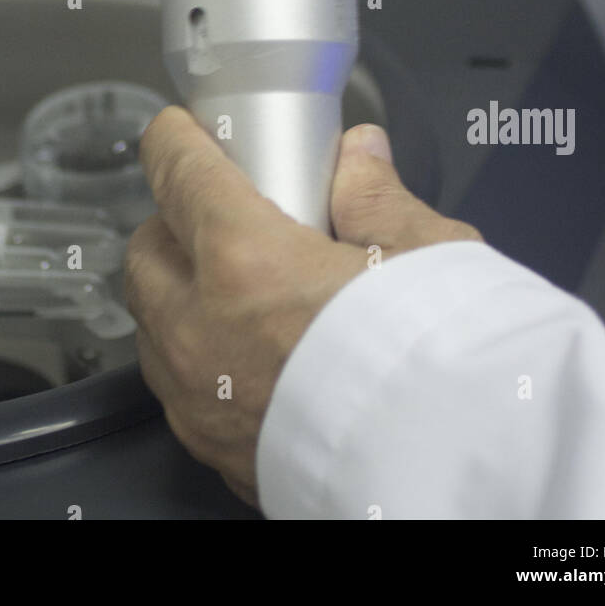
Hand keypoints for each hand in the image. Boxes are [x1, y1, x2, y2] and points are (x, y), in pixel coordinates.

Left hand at [124, 106, 481, 506]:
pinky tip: (254, 354)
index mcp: (246, 263)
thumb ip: (377, 195)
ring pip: (151, 325)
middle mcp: (203, 333)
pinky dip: (199, 359)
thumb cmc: (440, 368)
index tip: (181, 130)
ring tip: (242, 287)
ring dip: (179, 294)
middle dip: (174, 222)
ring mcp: (200, 401)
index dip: (175, 139)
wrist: (457, 474)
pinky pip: (178, 391)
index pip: (177, 173)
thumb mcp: (426, 251)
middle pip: (146, 251)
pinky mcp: (214, 451)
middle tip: (224, 212)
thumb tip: (358, 158)